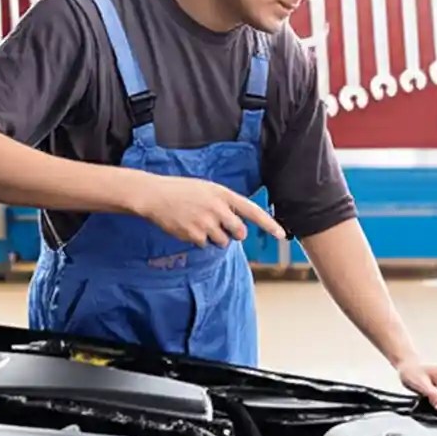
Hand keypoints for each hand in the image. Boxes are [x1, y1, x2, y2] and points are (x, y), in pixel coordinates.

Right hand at [132, 174, 285, 247]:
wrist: (155, 195)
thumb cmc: (182, 191)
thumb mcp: (208, 190)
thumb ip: (225, 204)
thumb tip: (238, 225)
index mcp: (223, 194)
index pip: (252, 211)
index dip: (268, 224)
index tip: (281, 235)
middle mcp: (217, 208)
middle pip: (239, 232)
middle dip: (235, 234)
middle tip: (222, 227)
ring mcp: (206, 222)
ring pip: (222, 242)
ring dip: (215, 238)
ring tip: (199, 223)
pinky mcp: (194, 234)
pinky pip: (205, 245)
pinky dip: (199, 240)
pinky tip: (188, 227)